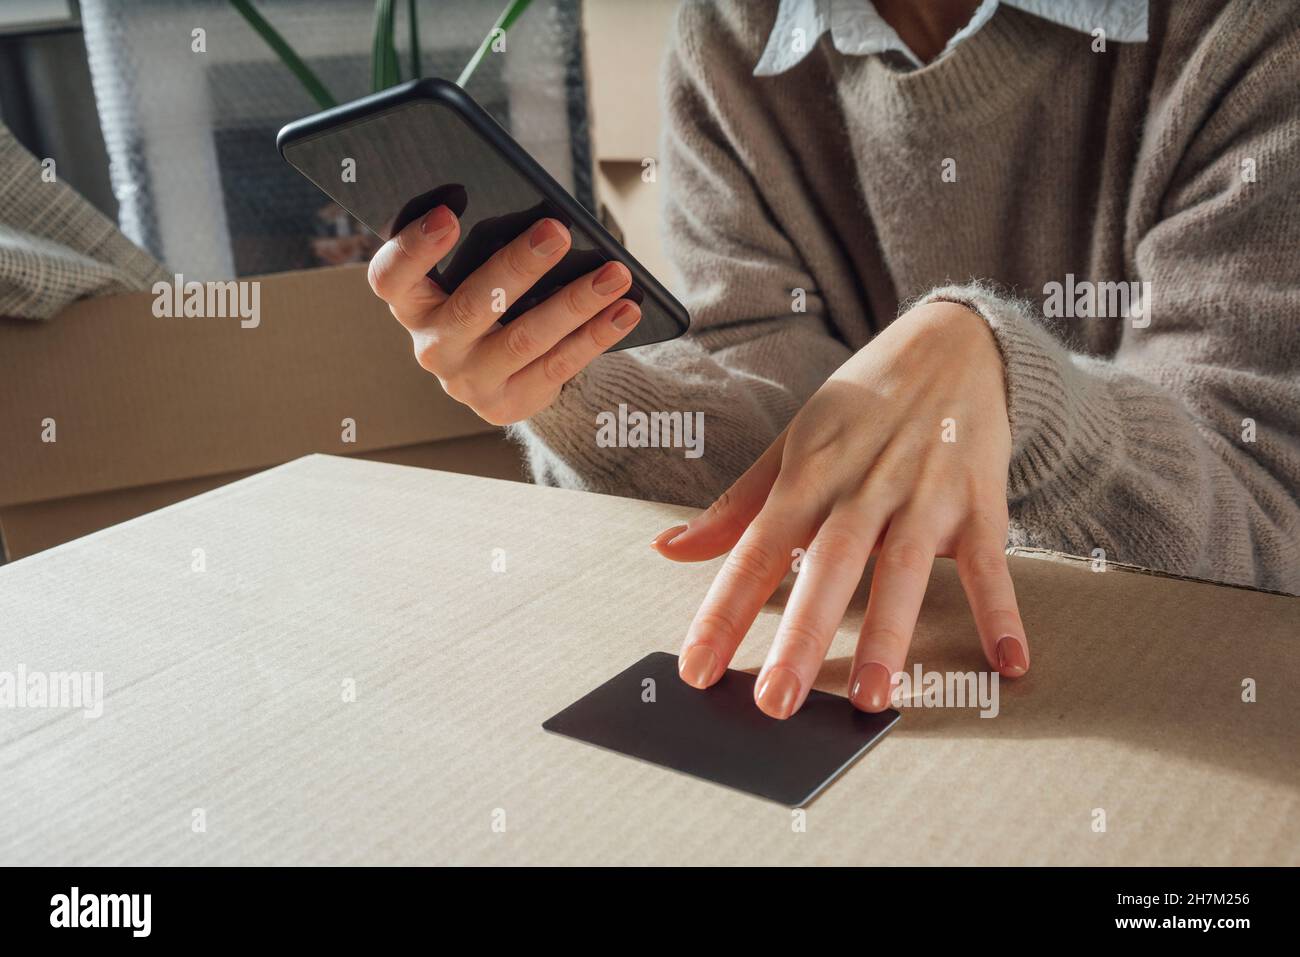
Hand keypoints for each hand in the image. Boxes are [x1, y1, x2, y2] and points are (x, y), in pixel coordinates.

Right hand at [367, 206, 641, 423]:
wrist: (504, 373)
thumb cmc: (489, 298)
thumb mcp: (473, 274)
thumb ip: (484, 248)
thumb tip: (538, 216)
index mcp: (412, 303)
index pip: (390, 277)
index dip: (413, 249)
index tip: (447, 216)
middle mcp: (433, 346)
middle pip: (472, 306)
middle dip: (518, 266)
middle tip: (557, 231)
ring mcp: (469, 381)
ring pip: (525, 338)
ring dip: (575, 302)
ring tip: (616, 274)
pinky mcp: (508, 404)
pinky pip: (558, 366)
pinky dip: (595, 335)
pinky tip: (625, 310)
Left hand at [654, 301, 1028, 716]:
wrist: (949, 343)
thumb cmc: (860, 405)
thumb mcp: (792, 443)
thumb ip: (735, 506)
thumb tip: (668, 550)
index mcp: (808, 474)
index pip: (754, 549)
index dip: (723, 610)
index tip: (695, 669)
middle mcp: (863, 485)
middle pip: (828, 564)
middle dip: (802, 635)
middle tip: (777, 702)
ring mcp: (924, 492)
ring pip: (904, 566)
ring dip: (890, 633)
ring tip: (874, 700)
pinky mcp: (979, 498)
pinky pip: (990, 560)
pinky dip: (1000, 609)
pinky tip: (1007, 662)